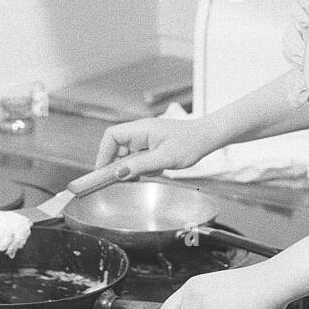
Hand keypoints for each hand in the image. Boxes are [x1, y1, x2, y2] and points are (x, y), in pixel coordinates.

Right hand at [94, 115, 216, 177]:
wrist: (206, 139)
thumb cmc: (189, 143)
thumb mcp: (164, 158)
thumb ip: (140, 165)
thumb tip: (118, 173)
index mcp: (141, 129)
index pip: (111, 136)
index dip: (103, 153)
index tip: (103, 171)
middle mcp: (140, 132)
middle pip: (116, 148)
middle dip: (120, 164)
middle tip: (127, 178)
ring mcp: (145, 139)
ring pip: (127, 156)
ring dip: (135, 167)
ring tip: (153, 170)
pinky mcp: (151, 146)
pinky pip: (138, 158)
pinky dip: (144, 167)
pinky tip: (158, 168)